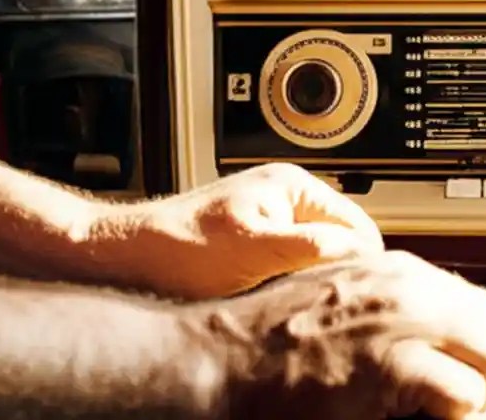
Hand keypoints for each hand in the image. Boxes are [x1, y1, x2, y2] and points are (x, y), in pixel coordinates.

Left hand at [90, 163, 385, 299]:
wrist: (123, 260)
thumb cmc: (176, 250)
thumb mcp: (256, 249)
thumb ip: (314, 246)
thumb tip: (362, 253)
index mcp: (295, 185)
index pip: (360, 227)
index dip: (360, 264)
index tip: (348, 295)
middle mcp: (287, 195)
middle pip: (340, 242)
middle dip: (332, 272)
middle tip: (312, 300)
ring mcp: (270, 217)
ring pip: (316, 258)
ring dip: (307, 281)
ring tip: (284, 297)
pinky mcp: (255, 240)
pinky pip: (291, 265)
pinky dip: (286, 283)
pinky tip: (267, 296)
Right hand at [191, 250, 485, 419]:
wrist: (208, 364)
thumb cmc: (257, 343)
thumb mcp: (334, 298)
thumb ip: (386, 307)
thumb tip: (432, 337)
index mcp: (396, 271)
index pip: (477, 305)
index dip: (472, 347)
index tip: (453, 373)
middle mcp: (409, 288)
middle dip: (484, 369)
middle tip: (449, 403)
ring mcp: (404, 324)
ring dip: (467, 394)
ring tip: (427, 413)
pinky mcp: (394, 367)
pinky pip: (462, 395)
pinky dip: (446, 415)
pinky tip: (403, 418)